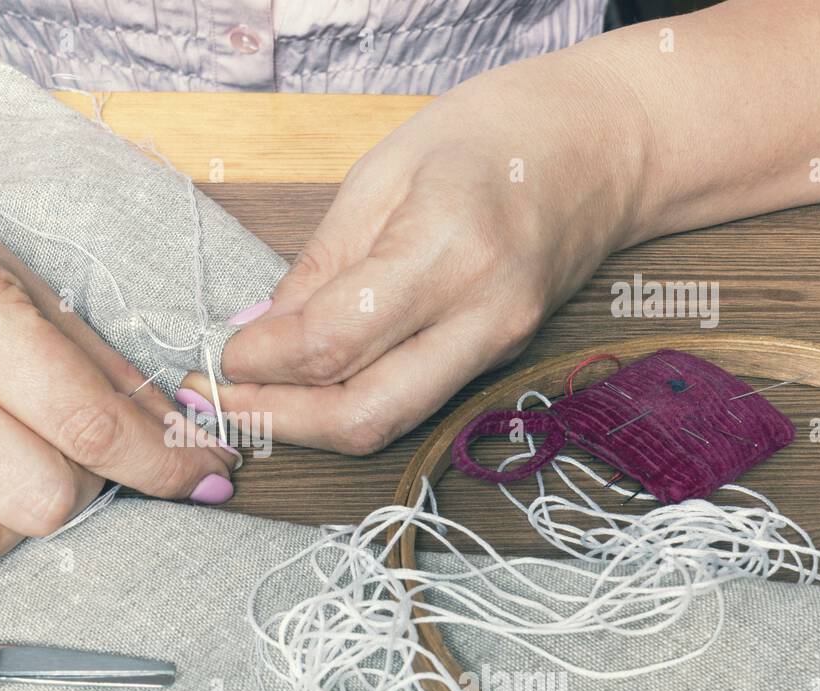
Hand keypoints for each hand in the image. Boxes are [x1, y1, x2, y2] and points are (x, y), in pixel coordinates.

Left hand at [180, 54, 645, 454]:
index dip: (262, 361)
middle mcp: (483, 315)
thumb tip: (261, 332)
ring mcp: (498, 347)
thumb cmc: (490, 136)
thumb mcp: (382, 172)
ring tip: (252, 399)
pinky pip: (412, 404)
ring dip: (309, 425)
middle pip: (365, 414)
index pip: (334, 339)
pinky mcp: (498, 362)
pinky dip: (350, 404)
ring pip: (390, 424)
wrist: (602, 148)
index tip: (220, 351)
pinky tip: (307, 387)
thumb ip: (321, 264)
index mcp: (449, 247)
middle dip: (278, 419)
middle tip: (218, 398)